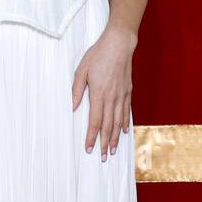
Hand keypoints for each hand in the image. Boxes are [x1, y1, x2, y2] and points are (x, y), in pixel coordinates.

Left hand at [71, 23, 135, 160]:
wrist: (119, 44)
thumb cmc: (98, 55)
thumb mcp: (81, 70)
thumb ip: (76, 90)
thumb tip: (73, 107)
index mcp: (98, 94)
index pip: (94, 121)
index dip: (92, 137)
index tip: (89, 148)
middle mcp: (112, 98)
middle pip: (108, 126)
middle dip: (104, 143)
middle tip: (102, 157)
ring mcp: (121, 95)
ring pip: (118, 122)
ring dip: (115, 138)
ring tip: (113, 150)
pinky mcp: (128, 91)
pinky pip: (126, 111)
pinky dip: (124, 123)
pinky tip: (123, 132)